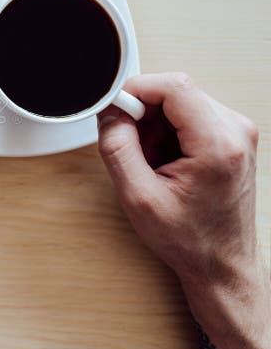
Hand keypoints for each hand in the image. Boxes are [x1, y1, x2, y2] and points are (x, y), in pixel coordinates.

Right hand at [97, 72, 269, 348]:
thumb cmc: (189, 239)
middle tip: (134, 147)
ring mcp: (237, 132)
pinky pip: (190, 114)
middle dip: (144, 113)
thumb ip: (117, 147)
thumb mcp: (138, 196)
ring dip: (156, 125)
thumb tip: (111, 112)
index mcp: (217, 145)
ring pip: (181, 102)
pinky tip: (165, 161)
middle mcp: (235, 132)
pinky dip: (169, 132)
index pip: (173, 86)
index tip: (115, 109)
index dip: (136, 90)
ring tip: (153, 161)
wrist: (221, 262)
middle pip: (176, 92)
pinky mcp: (232, 137)